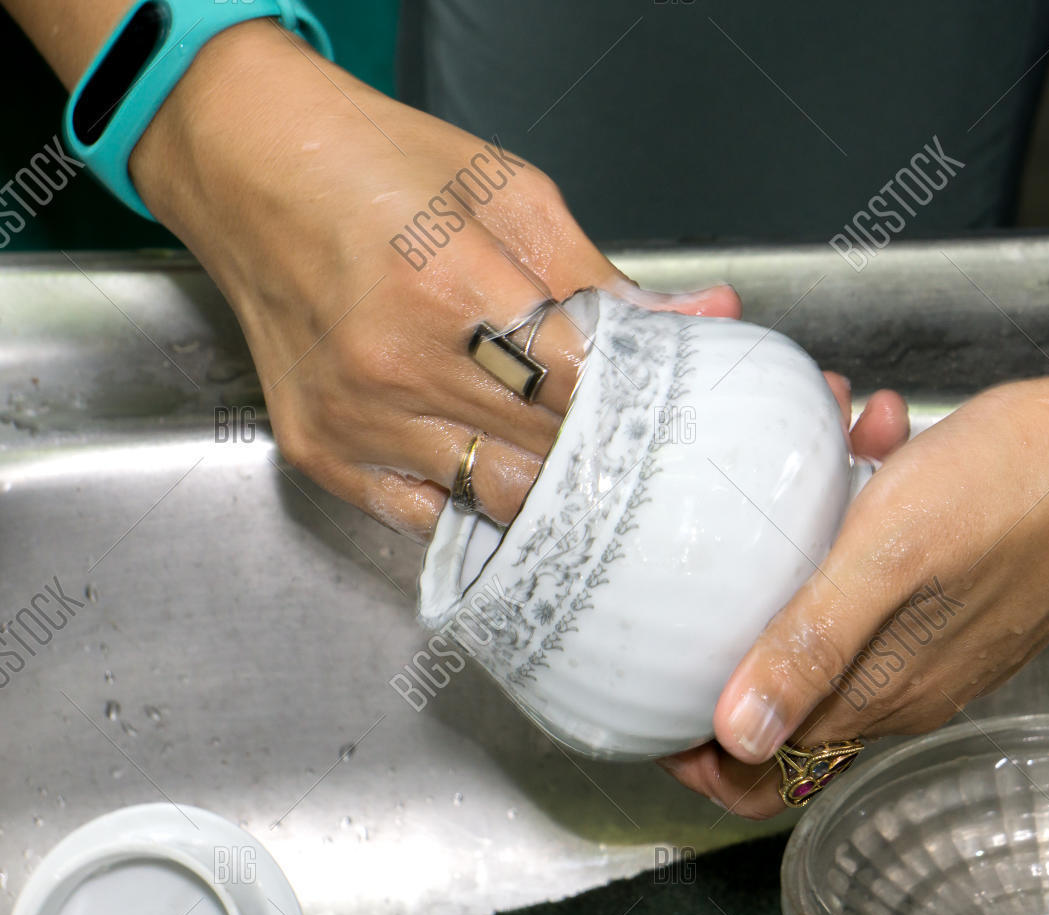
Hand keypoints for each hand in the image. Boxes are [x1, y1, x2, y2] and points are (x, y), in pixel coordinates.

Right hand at [130, 20, 737, 537]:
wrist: (250, 167)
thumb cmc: (380, 165)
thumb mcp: (507, 192)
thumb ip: (602, 276)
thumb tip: (702, 322)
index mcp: (451, 284)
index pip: (585, 386)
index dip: (639, 403)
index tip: (668, 409)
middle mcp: (397, 366)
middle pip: (550, 450)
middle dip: (607, 447)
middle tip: (639, 443)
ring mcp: (356, 421)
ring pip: (500, 497)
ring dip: (551, 486)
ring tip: (574, 460)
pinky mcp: (324, 455)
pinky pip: (428, 518)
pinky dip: (475, 503)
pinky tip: (499, 472)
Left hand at [661, 304, 1048, 817]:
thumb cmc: (1024, 488)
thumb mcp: (892, 557)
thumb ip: (811, 646)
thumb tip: (737, 739)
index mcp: (882, 693)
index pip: (765, 771)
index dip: (698, 746)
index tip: (652, 681)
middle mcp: (905, 681)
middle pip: (786, 680)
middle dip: (746, 606)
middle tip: (733, 526)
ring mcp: (933, 636)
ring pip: (830, 605)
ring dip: (811, 537)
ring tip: (836, 449)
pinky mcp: (955, 589)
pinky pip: (877, 565)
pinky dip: (864, 505)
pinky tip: (881, 440)